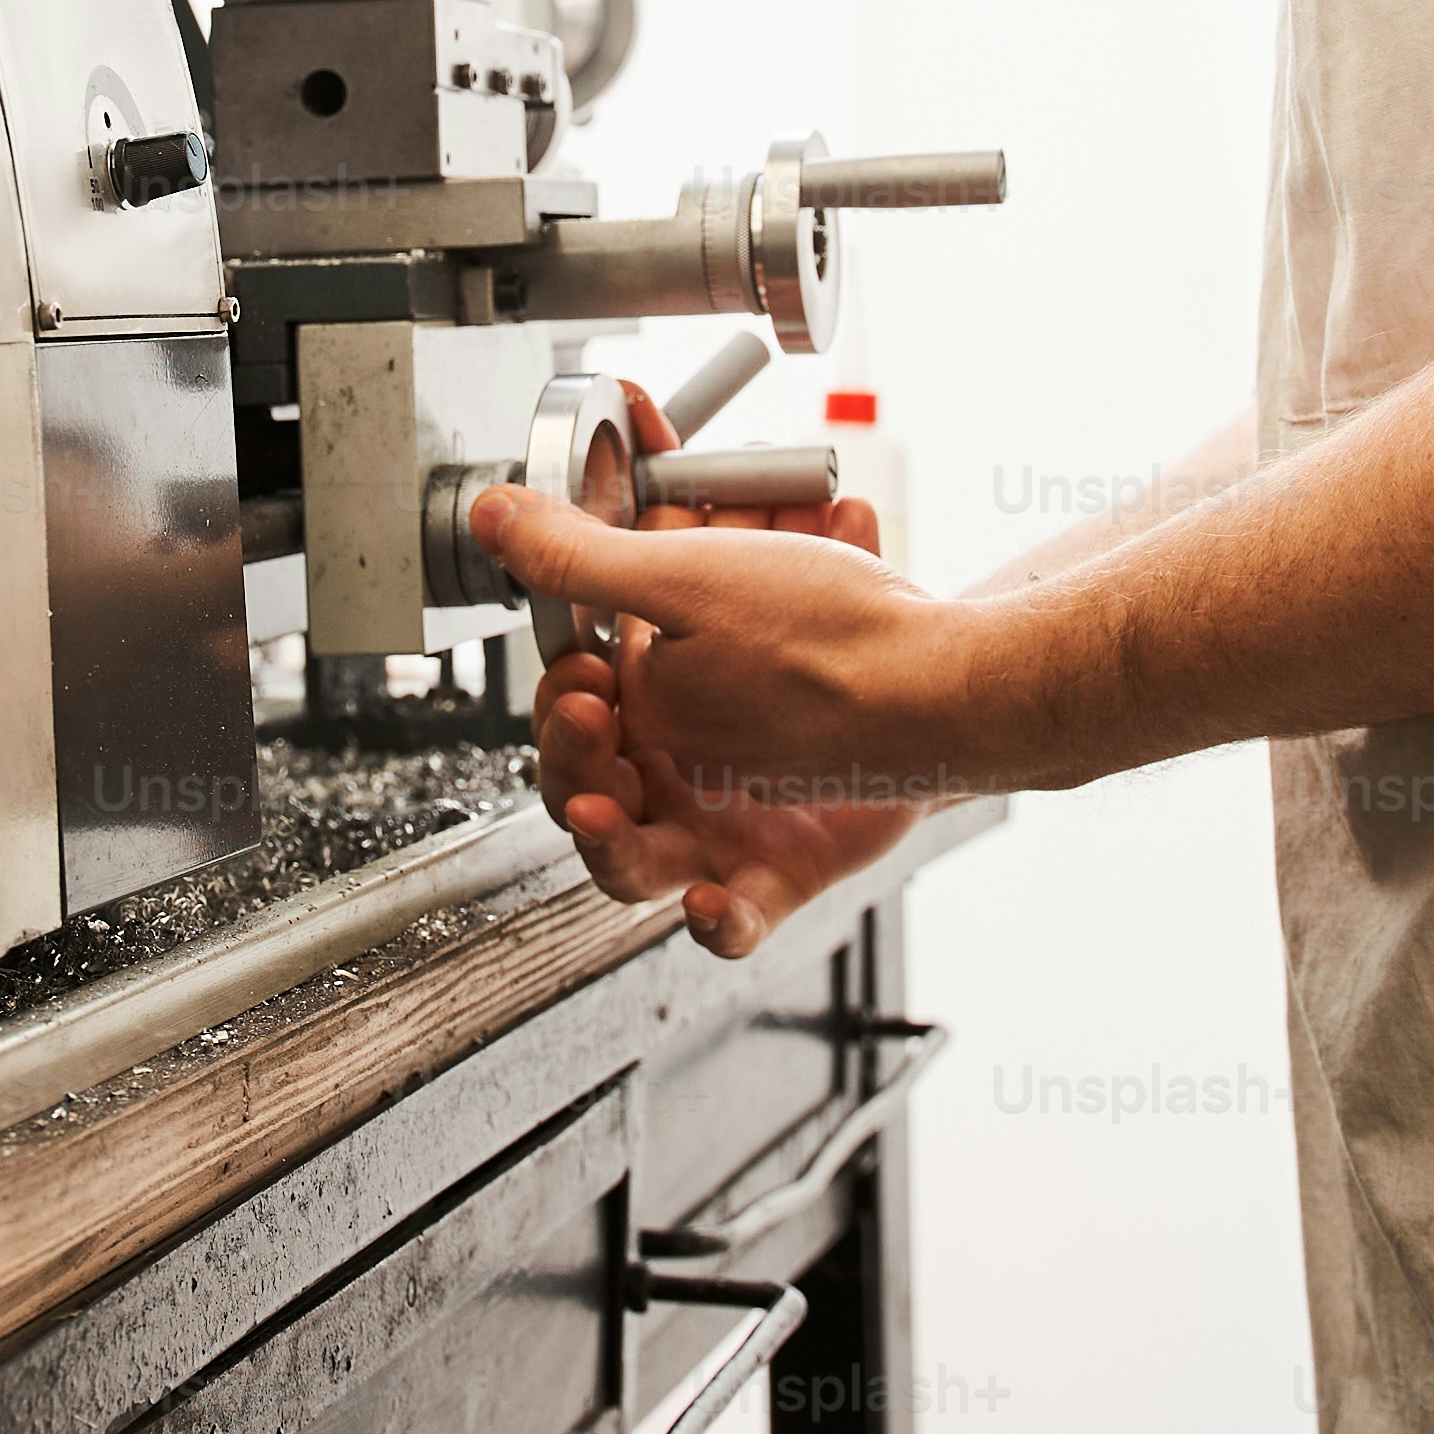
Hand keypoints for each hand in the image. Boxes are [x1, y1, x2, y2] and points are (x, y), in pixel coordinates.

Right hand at [472, 436, 1020, 957]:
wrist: (933, 670)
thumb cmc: (825, 624)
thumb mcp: (692, 577)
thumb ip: (588, 556)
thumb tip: (500, 513)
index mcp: (642, 702)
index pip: (566, 715)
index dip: (560, 700)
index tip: (577, 670)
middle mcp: (670, 770)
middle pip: (584, 791)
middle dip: (571, 761)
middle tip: (589, 719)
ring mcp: (716, 829)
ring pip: (632, 863)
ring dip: (607, 843)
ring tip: (605, 811)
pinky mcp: (774, 875)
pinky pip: (734, 919)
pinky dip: (717, 920)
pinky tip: (708, 903)